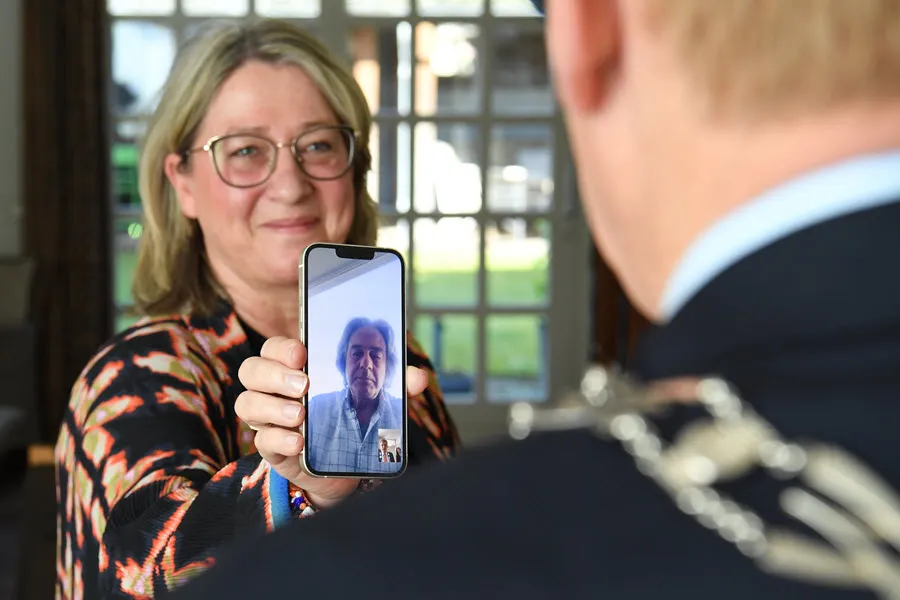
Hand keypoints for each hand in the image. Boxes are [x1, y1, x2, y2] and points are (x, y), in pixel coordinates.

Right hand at [236, 336, 427, 508]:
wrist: (344, 462)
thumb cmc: (352, 415)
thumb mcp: (374, 396)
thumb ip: (394, 384)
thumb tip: (417, 377)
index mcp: (296, 367)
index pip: (274, 347)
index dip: (282, 347)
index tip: (303, 353)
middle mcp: (274, 389)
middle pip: (251, 369)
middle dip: (274, 373)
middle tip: (303, 385)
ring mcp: (269, 419)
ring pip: (247, 403)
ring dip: (271, 406)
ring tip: (299, 413)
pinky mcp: (272, 448)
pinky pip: (261, 441)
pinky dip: (278, 438)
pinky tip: (298, 440)